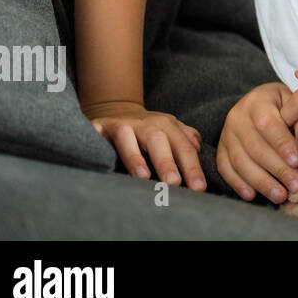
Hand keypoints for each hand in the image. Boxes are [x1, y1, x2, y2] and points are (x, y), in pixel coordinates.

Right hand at [82, 100, 204, 189]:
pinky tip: (105, 163)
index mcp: (167, 125)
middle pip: (158, 141)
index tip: (199, 187)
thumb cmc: (148, 128)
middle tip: (174, 183)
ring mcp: (122, 125)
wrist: (117, 110)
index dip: (192, 168)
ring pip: (128, 139)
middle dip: (167, 163)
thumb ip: (186, 138)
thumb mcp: (170, 129)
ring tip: (143, 177)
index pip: (183, 147)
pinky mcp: (99, 127)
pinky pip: (99, 138)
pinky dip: (102, 149)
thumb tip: (198, 148)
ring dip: (135, 158)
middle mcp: (146, 124)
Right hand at [216, 81, 297, 202]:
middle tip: (297, 186)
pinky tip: (253, 195)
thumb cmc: (283, 105)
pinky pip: (225, 169)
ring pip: (241, 161)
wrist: (257, 102)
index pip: (268, 124)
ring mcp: (227, 133)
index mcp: (258, 101)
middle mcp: (237, 116)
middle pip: (256, 147)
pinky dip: (238, 184)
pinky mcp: (221, 149)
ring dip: (262, 182)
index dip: (282, 145)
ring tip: (281, 196)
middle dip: (278, 169)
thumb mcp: (293, 102)